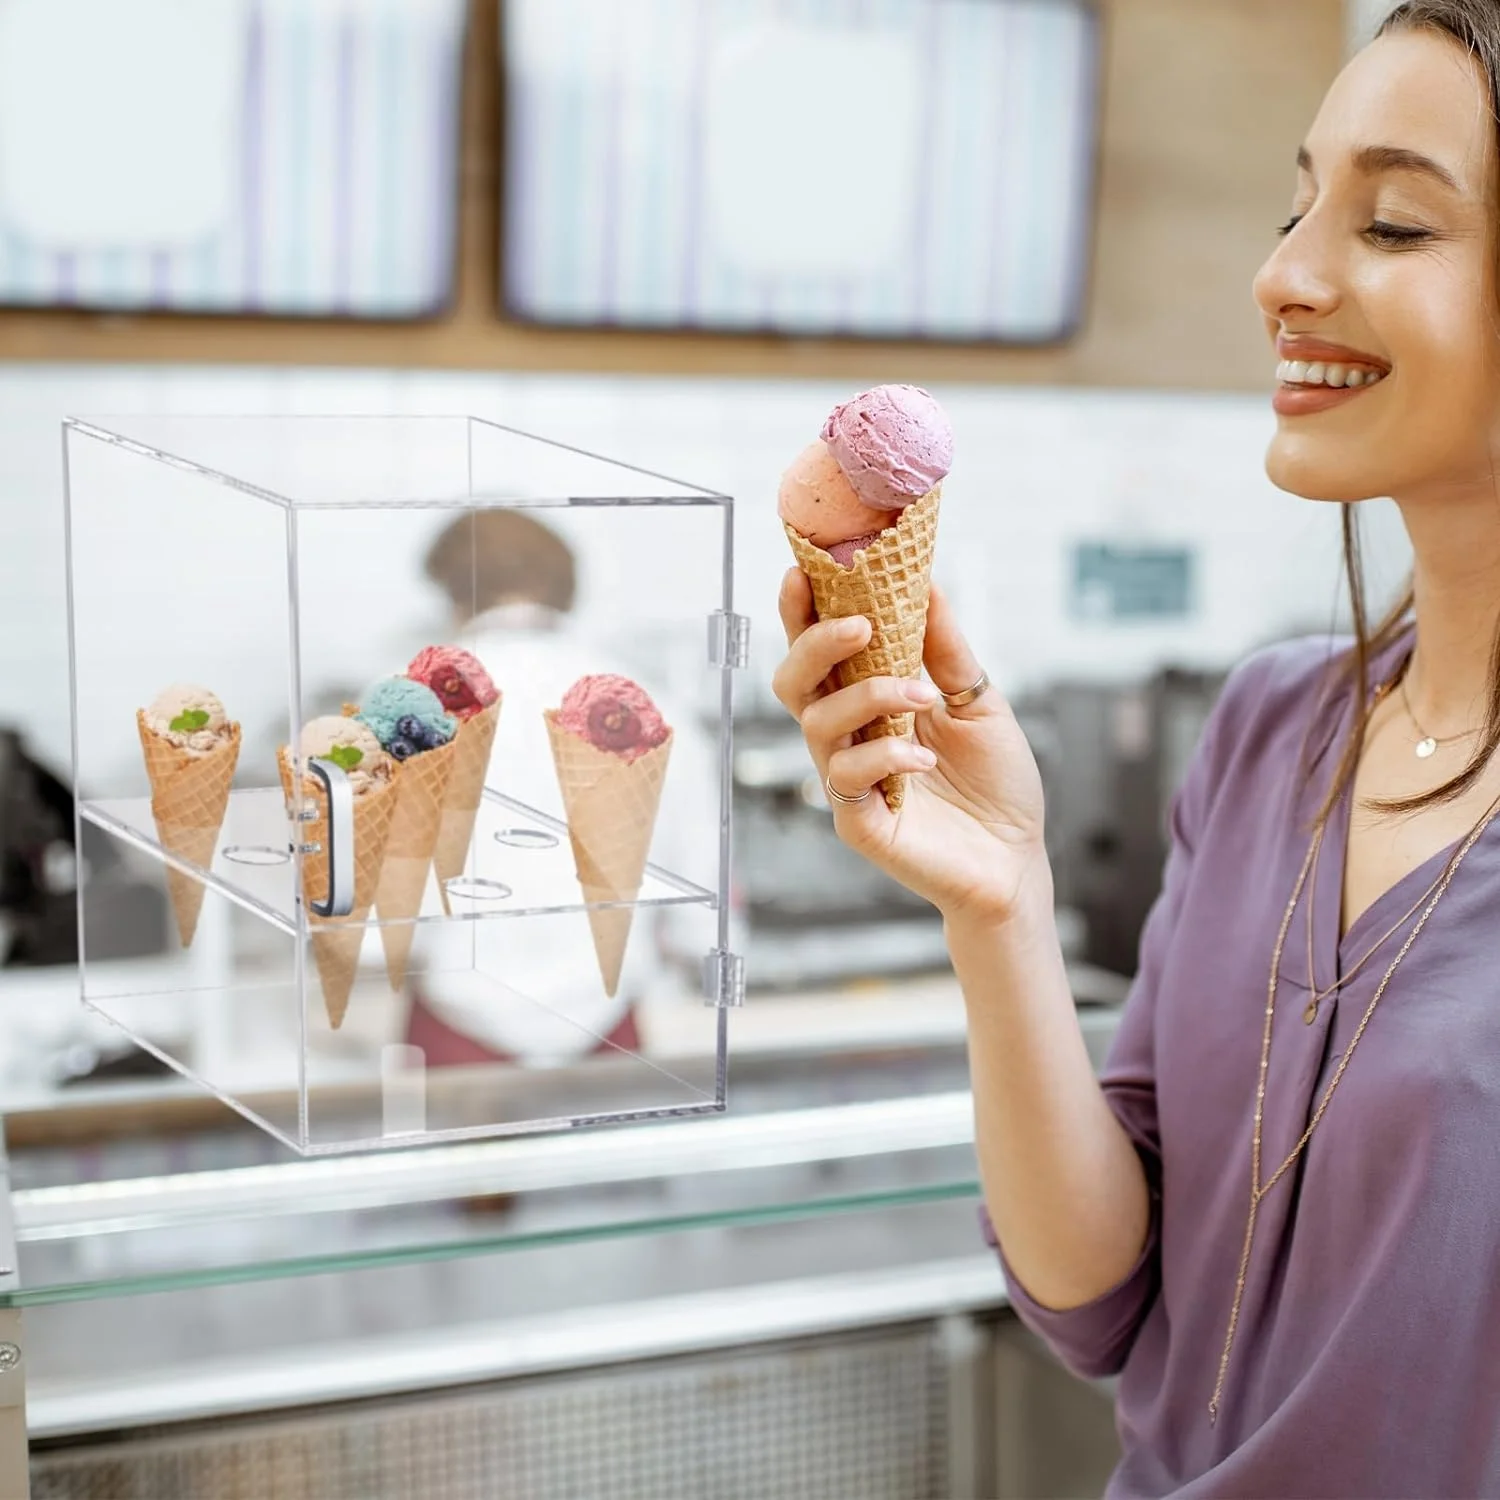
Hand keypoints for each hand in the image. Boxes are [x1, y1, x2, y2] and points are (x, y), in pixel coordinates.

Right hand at [772, 569, 1050, 923]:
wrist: (1017, 858)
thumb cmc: (996, 784)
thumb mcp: (978, 700)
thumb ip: (944, 648)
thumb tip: (926, 581)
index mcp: (868, 703)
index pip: (820, 653)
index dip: (803, 614)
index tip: (805, 571)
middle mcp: (848, 738)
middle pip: (793, 683)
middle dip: (816, 644)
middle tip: (860, 624)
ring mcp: (848, 781)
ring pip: (818, 724)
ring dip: (870, 696)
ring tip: (922, 696)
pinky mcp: (858, 822)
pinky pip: (847, 777)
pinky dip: (885, 756)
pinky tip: (926, 759)